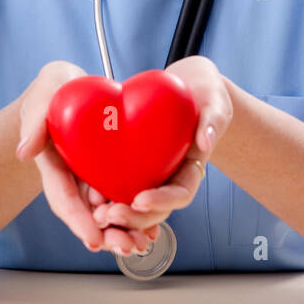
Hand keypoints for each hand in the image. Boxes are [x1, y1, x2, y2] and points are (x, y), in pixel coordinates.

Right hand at [14, 61, 154, 257]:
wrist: (71, 87)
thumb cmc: (54, 88)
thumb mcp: (43, 94)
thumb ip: (34, 120)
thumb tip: (25, 151)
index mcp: (53, 165)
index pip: (64, 198)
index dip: (78, 220)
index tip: (93, 238)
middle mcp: (71, 177)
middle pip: (86, 213)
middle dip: (106, 234)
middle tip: (128, 246)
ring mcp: (89, 177)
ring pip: (105, 211)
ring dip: (123, 231)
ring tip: (144, 244)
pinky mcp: (108, 172)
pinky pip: (120, 197)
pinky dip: (135, 215)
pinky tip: (152, 229)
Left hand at [90, 56, 232, 235]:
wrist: (190, 86)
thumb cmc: (206, 94)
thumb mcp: (215, 102)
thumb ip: (212, 119)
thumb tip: (205, 141)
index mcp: (192, 169)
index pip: (180, 194)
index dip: (161, 201)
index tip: (140, 199)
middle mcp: (171, 178)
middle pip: (154, 210)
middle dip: (132, 217)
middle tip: (108, 214)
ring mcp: (152, 174)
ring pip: (135, 205)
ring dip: (117, 214)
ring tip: (95, 214)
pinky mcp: (135, 164)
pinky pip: (121, 184)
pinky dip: (107, 195)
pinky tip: (88, 198)